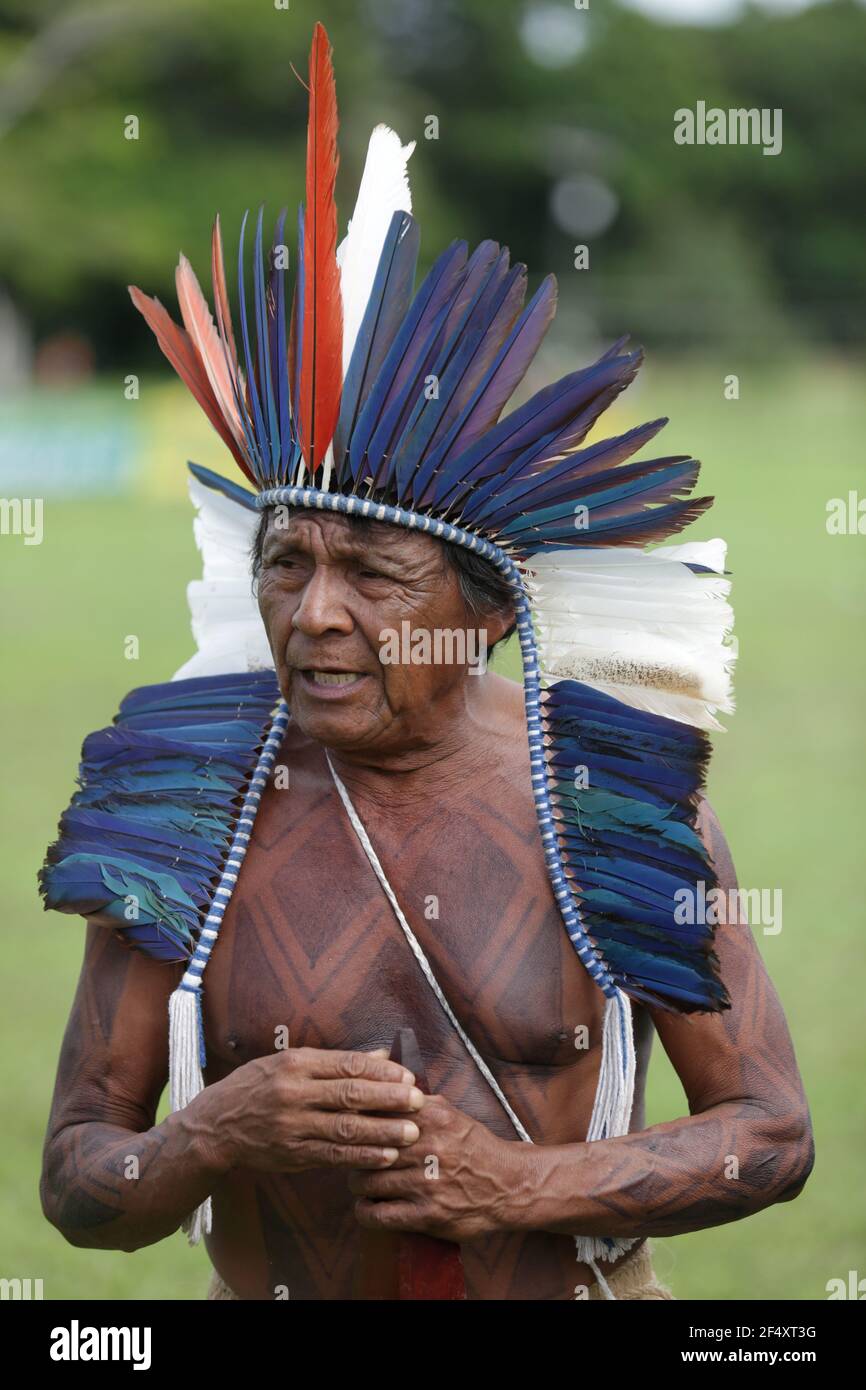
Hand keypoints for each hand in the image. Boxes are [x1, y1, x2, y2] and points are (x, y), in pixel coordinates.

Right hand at [193, 1046, 424, 1174]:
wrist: (217, 1125)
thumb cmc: (259, 1086)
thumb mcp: (289, 1061)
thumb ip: (335, 1062)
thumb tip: (382, 1056)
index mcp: (295, 1064)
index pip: (346, 1065)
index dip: (380, 1072)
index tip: (407, 1076)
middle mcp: (294, 1093)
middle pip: (349, 1095)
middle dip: (388, 1099)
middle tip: (418, 1101)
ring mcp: (292, 1126)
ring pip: (345, 1128)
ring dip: (382, 1131)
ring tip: (411, 1132)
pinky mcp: (292, 1154)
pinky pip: (333, 1156)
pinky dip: (361, 1157)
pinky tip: (385, 1156)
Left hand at [348, 1093, 517, 1241]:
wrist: (510, 1186)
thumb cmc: (476, 1149)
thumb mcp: (452, 1115)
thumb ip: (419, 1103)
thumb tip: (384, 1089)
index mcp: (432, 1117)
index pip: (378, 1113)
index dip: (357, 1120)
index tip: (350, 1126)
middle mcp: (428, 1147)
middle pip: (367, 1147)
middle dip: (354, 1153)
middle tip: (352, 1157)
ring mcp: (426, 1182)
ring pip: (368, 1182)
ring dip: (358, 1183)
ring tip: (359, 1182)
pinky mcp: (428, 1214)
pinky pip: (380, 1215)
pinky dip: (365, 1212)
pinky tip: (366, 1208)